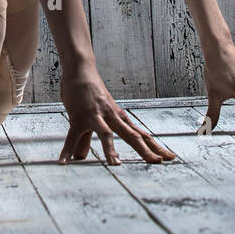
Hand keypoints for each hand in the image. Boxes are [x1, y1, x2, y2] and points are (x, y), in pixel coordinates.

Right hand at [60, 64, 176, 164]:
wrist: (80, 68)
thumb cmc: (88, 92)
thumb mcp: (95, 116)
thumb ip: (88, 139)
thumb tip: (81, 157)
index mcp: (119, 118)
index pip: (142, 134)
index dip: (156, 146)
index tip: (171, 157)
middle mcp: (112, 117)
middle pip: (132, 135)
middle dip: (145, 150)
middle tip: (159, 163)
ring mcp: (96, 115)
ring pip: (105, 134)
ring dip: (110, 149)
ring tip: (115, 165)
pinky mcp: (79, 116)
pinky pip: (73, 135)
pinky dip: (68, 149)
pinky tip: (64, 161)